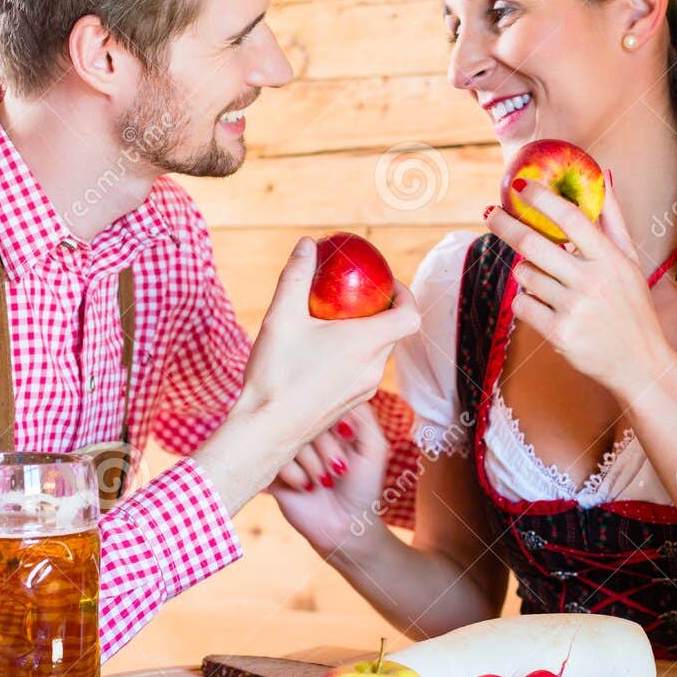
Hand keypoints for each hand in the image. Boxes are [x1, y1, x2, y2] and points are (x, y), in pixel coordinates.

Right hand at [238, 237, 419, 463]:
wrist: (266, 432)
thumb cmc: (275, 375)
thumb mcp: (281, 317)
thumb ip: (295, 276)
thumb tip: (307, 244)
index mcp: (367, 343)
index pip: (410, 314)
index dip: (405, 294)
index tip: (384, 283)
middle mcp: (374, 368)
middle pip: (393, 332)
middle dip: (378, 311)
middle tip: (350, 296)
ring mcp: (364, 390)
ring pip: (377, 353)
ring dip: (364, 334)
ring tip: (330, 323)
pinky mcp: (350, 404)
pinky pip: (362, 371)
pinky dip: (352, 355)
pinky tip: (319, 353)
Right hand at [270, 403, 389, 558]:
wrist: (345, 526)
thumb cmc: (363, 487)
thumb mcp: (374, 447)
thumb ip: (362, 414)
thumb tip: (338, 390)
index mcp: (328, 420)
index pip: (322, 401)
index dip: (335, 421)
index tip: (349, 441)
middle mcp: (305, 430)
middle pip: (304, 418)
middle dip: (326, 447)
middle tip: (340, 470)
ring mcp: (286, 448)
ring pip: (288, 438)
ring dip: (311, 464)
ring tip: (324, 482)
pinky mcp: (271, 468)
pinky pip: (273, 458)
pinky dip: (294, 474)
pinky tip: (305, 488)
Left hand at [485, 174, 673, 397]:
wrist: (639, 364)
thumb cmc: (631, 308)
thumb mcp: (629, 262)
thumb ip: (613, 220)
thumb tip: (603, 177)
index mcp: (610, 259)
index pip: (571, 218)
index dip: (542, 198)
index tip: (520, 185)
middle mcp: (592, 281)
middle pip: (534, 244)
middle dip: (506, 225)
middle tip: (490, 214)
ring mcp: (574, 308)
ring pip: (526, 276)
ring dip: (524, 272)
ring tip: (542, 278)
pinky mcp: (559, 333)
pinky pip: (522, 305)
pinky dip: (525, 301)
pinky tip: (542, 304)